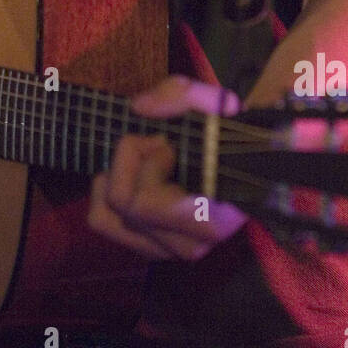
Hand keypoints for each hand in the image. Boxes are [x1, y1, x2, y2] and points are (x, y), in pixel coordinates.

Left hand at [87, 75, 248, 260]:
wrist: (245, 161)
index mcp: (211, 219)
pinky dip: (104, 194)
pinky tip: (128, 176)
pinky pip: (102, 222)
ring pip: (107, 217)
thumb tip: (140, 108)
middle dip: (130, 162)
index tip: (170, 144)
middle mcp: (189, 245)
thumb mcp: (211, 103)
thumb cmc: (225, 136)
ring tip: (143, 161)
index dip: (149, 165)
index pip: (146, 203)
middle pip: (124, 206)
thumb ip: (181, 95)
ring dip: (117, 177)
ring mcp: (167, 251)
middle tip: (154, 145)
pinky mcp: (148, 248)